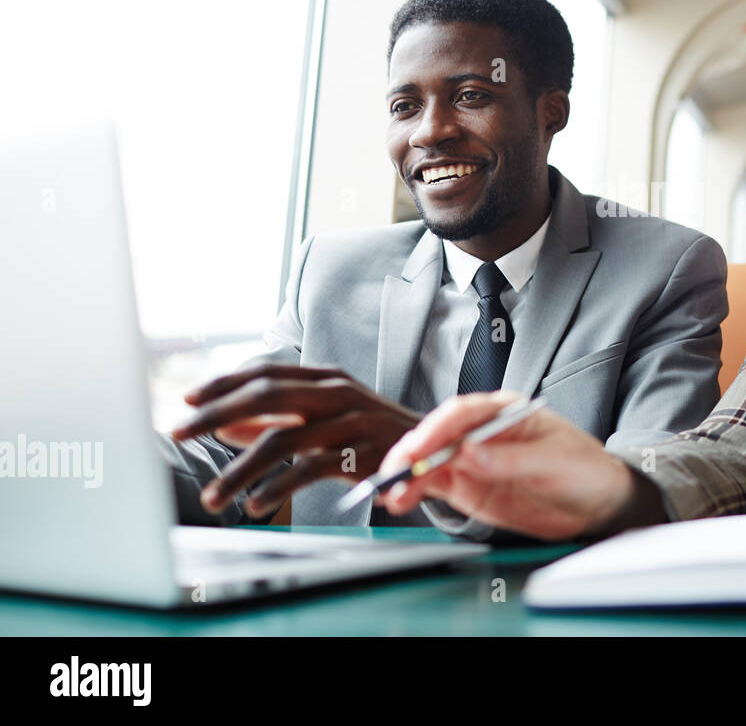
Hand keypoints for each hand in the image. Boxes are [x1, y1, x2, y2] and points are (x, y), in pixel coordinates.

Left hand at [170, 364, 421, 516]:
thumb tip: (220, 423)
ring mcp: (349, 422)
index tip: (187, 400)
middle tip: (178, 432)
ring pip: (280, 439)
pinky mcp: (360, 455)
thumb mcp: (324, 417)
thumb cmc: (369, 433)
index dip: (224, 384)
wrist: (434, 451)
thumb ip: (276, 418)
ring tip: (213, 496)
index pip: (265, 373)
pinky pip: (308, 471)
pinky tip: (255, 504)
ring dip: (238, 469)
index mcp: (325, 378)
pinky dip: (277, 488)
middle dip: (216, 414)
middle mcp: (336, 393)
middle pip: (266, 396)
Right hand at [378, 390, 636, 541]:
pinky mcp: (469, 486)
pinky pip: (435, 485)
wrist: (598, 501)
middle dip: (413, 451)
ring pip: (430, 461)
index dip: (438, 429)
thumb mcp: (554, 461)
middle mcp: (483, 432)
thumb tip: (471, 454)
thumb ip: (512, 459)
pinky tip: (401, 500)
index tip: (421, 446)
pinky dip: (415, 491)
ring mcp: (472, 460)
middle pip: (438, 434)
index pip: (463, 412)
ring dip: (407, 474)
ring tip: (391, 492)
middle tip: (397, 471)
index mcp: (505, 411)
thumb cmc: (584, 467)